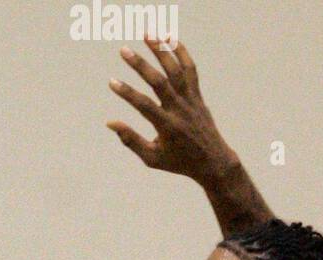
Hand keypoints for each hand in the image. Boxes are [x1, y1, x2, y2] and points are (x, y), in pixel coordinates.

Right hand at [106, 37, 236, 181]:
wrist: (212, 160)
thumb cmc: (177, 162)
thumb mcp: (151, 158)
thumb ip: (130, 140)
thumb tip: (110, 123)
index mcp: (167, 127)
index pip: (144, 105)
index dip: (127, 93)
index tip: (111, 82)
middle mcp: (180, 109)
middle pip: (159, 81)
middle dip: (140, 65)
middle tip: (123, 50)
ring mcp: (190, 99)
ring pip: (176, 69)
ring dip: (161, 49)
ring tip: (147, 34)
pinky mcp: (197, 94)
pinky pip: (190, 68)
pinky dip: (181, 52)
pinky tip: (169, 38)